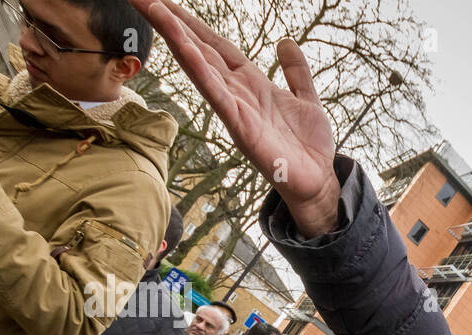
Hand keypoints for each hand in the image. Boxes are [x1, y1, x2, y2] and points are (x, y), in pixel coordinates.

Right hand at [126, 0, 338, 236]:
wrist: (319, 180)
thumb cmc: (309, 146)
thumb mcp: (306, 99)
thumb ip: (296, 71)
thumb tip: (286, 42)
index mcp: (251, 83)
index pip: (214, 44)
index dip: (190, 22)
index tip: (163, 1)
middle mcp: (237, 92)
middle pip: (198, 49)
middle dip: (170, 22)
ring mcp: (235, 109)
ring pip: (200, 67)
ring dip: (176, 38)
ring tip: (152, 10)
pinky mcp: (241, 128)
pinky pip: (217, 95)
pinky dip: (200, 72)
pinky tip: (184, 49)